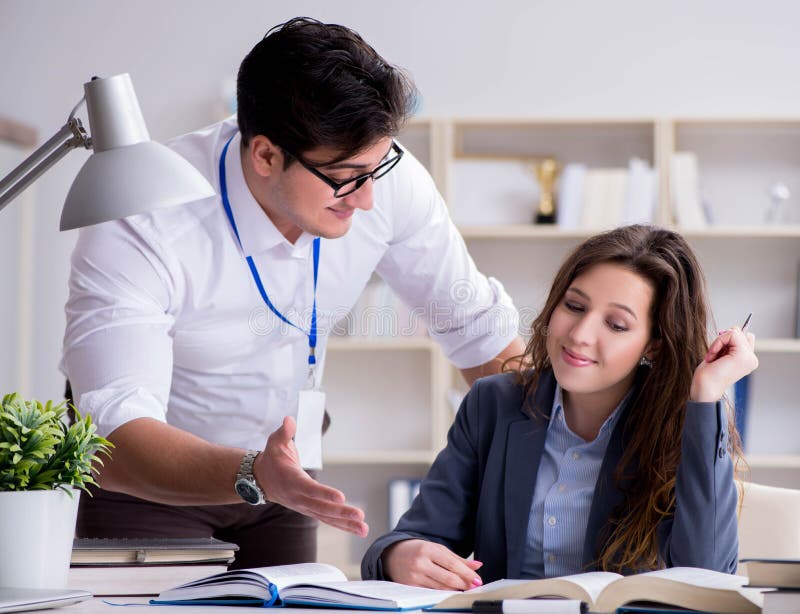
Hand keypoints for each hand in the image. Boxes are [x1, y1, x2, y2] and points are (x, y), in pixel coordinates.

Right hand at [255, 416, 367, 536]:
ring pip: (326, 516)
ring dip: (346, 523)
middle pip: (321, 507)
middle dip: (341, 512)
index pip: (309, 488)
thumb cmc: (273, 458)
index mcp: (291, 480)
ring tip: (364, 528)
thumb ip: (284, 432)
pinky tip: (359, 529)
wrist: (262, 479)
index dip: (324, 493)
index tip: (341, 497)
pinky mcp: (311, 510)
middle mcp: (298, 497)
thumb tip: (289, 420)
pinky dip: (343, 525)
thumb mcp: (275, 442)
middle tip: (360, 516)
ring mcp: (304, 506)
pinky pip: (328, 519)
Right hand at [382, 539, 482, 589]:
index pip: (452, 564)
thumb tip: (477, 566)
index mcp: (428, 549)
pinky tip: (450, 591)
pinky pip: (432, 593)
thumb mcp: (437, 549)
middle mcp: (420, 563)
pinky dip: (443, 593)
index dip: (467, 574)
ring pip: (441, 588)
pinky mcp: (410, 587)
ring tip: (464, 588)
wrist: (393, 554)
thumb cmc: (417, 550)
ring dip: (456, 589)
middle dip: (464, 584)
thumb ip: (457, 558)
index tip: (477, 580)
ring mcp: (414, 576)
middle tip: (474, 586)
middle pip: (448, 578)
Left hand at [690, 327, 757, 401]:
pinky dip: (718, 341)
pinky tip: (714, 356)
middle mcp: (752, 359)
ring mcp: (749, 357)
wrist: (705, 388)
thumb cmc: (708, 374)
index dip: (727, 340)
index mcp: (748, 360)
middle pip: (740, 332)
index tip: (718, 355)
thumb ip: (731, 343)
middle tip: (716, 356)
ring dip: (719, 341)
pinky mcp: (743, 355)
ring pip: (735, 331)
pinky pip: (731, 334)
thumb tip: (736, 328)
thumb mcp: (721, 354)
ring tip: (714, 357)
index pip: (744, 336)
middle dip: (723, 339)